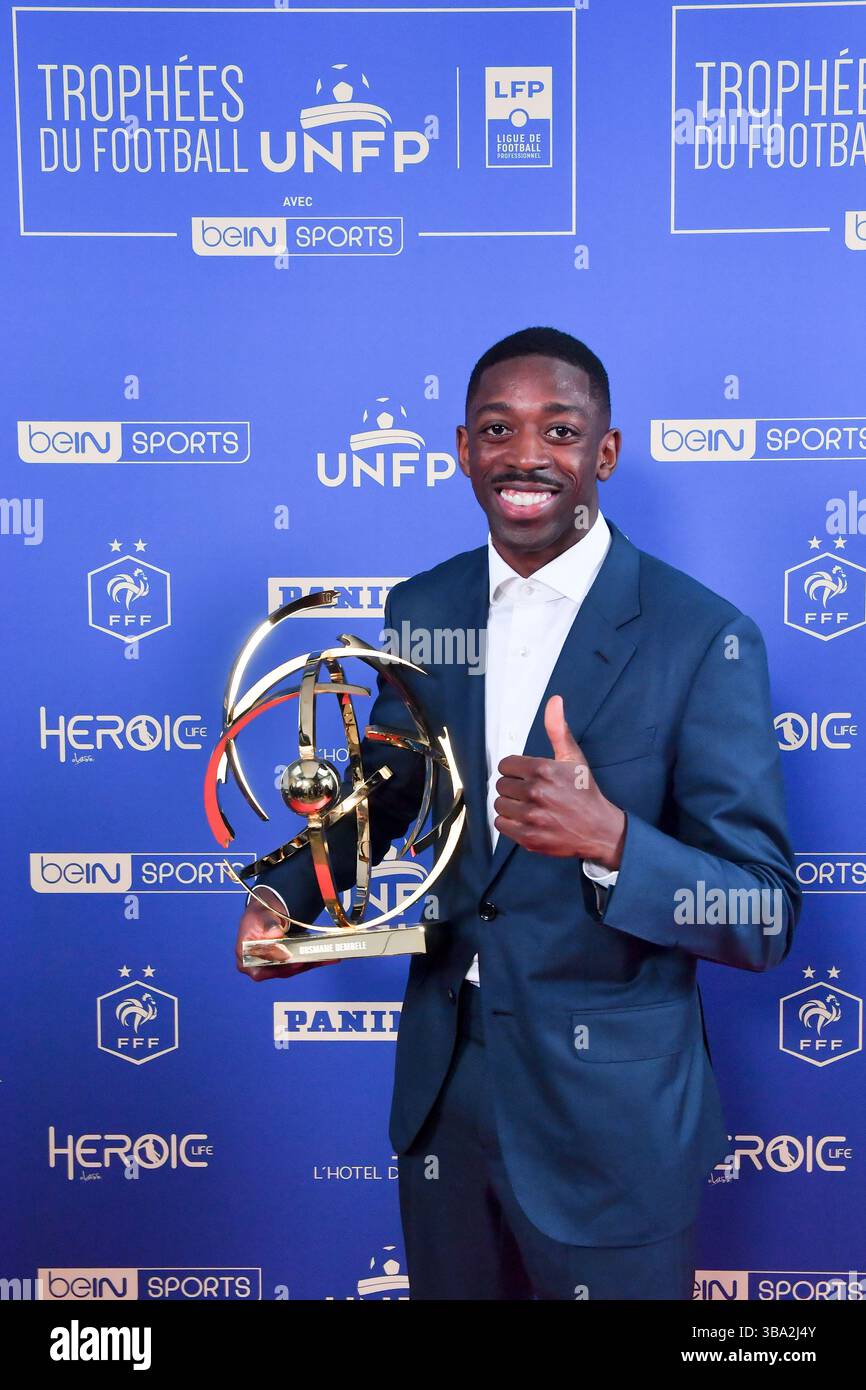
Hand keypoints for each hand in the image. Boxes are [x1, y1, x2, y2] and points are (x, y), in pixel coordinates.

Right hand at [236, 887, 338, 980]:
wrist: (266, 911)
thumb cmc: (257, 917)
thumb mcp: (260, 919)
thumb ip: (268, 927)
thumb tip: (275, 934)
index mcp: (246, 961)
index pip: (261, 971)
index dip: (279, 968)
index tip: (295, 962)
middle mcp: (260, 967)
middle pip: (282, 970)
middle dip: (302, 964)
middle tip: (317, 958)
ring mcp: (274, 965)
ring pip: (294, 968)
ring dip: (311, 963)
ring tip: (328, 957)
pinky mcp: (286, 962)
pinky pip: (300, 962)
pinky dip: (313, 959)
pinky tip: (327, 957)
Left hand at [493, 695, 626, 866]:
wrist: (598, 829)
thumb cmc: (584, 792)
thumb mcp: (573, 758)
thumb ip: (558, 729)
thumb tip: (554, 701)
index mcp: (544, 770)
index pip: (506, 765)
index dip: (515, 769)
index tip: (527, 775)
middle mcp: (536, 793)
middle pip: (501, 785)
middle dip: (513, 787)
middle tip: (529, 792)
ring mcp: (531, 817)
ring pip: (499, 805)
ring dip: (510, 805)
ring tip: (528, 806)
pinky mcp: (528, 837)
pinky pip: (501, 824)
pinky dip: (509, 822)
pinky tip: (525, 819)